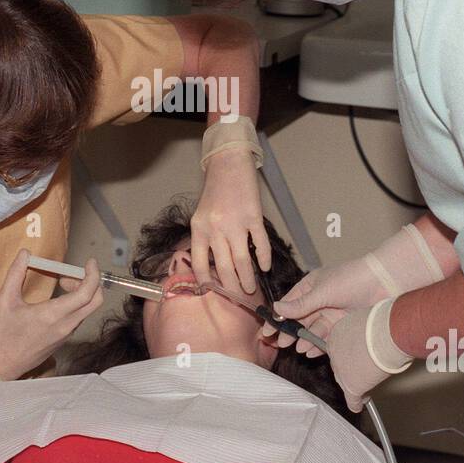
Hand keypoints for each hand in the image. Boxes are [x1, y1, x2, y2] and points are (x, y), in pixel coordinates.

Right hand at [0, 249, 102, 380]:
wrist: (2, 363)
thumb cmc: (3, 333)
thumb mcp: (4, 299)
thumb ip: (15, 273)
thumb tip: (25, 253)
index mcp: (53, 314)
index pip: (86, 293)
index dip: (93, 275)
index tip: (90, 262)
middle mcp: (65, 325)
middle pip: (95, 301)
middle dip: (90, 282)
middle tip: (71, 274)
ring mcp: (67, 334)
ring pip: (88, 310)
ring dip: (82, 292)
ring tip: (63, 283)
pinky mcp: (64, 339)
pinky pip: (80, 317)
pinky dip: (77, 303)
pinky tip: (59, 299)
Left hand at [192, 147, 269, 294]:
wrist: (229, 165)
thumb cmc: (215, 191)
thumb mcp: (201, 215)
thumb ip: (205, 238)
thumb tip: (213, 267)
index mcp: (199, 229)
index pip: (199, 263)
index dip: (206, 281)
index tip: (212, 292)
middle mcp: (215, 228)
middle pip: (223, 267)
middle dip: (231, 286)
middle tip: (238, 297)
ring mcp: (235, 223)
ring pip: (241, 261)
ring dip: (247, 278)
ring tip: (251, 289)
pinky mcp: (254, 218)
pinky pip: (260, 244)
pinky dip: (263, 258)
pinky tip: (265, 267)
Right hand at [266, 255, 389, 348]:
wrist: (384, 283)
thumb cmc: (352, 279)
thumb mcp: (322, 291)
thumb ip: (300, 305)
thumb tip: (277, 309)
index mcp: (311, 286)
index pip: (289, 303)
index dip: (277, 317)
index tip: (266, 331)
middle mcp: (319, 300)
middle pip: (299, 319)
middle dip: (288, 332)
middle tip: (278, 345)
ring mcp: (331, 312)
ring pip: (312, 329)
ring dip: (304, 338)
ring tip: (297, 349)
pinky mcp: (343, 323)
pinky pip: (326, 335)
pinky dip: (318, 343)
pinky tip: (311, 351)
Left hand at [322, 306, 392, 412]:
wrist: (387, 334)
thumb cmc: (382, 323)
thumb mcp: (366, 320)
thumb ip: (363, 330)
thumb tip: (372, 335)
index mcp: (336, 332)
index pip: (338, 347)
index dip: (349, 353)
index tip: (357, 354)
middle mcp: (334, 351)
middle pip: (340, 364)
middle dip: (350, 367)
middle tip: (362, 368)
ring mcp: (341, 369)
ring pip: (345, 380)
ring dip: (356, 383)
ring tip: (366, 385)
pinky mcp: (351, 385)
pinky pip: (352, 398)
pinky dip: (355, 403)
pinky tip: (357, 405)